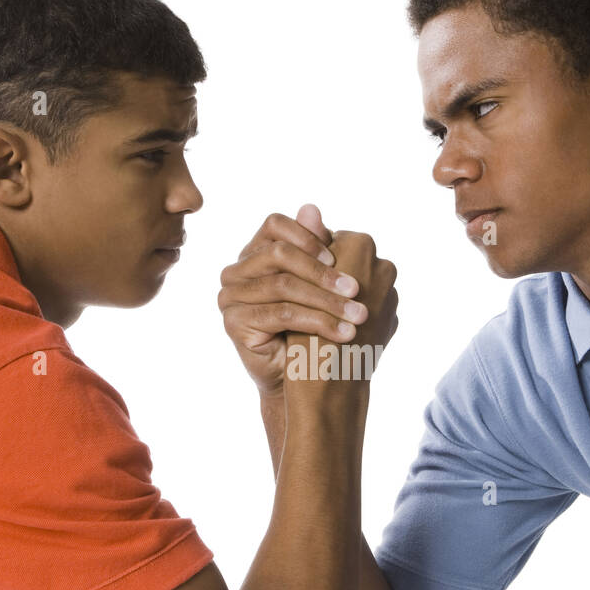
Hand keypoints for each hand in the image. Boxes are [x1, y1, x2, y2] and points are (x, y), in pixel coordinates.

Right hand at [219, 205, 384, 395]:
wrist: (302, 381)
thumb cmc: (315, 328)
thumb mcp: (321, 285)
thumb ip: (317, 249)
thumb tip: (312, 208)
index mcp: (256, 252)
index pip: (275, 225)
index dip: (307, 236)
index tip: (338, 258)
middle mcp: (237, 270)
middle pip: (279, 254)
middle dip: (323, 272)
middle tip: (358, 290)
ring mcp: (230, 296)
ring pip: (284, 285)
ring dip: (327, 301)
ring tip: (359, 316)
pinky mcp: (234, 322)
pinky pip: (282, 314)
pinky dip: (319, 322)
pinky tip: (344, 333)